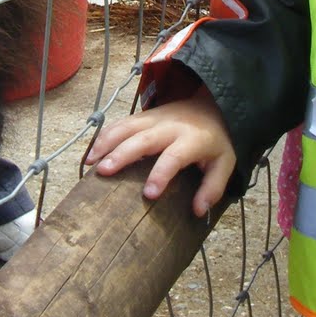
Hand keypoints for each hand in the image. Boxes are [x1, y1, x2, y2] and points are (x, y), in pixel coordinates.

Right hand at [85, 87, 236, 215]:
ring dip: (106, 142)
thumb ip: (213, 187)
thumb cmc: (215, 141)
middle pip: (143, 138)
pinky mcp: (143, 115)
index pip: (174, 157)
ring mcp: (154, 118)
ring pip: (126, 126)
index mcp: (192, 140)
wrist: (211, 105)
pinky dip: (104, 136)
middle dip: (122, 154)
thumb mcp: (225, 163)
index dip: (161, 174)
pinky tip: (91, 153)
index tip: (148, 194)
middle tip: (104, 172)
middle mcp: (170, 127)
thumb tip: (199, 211)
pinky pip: (121, 123)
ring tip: (90, 163)